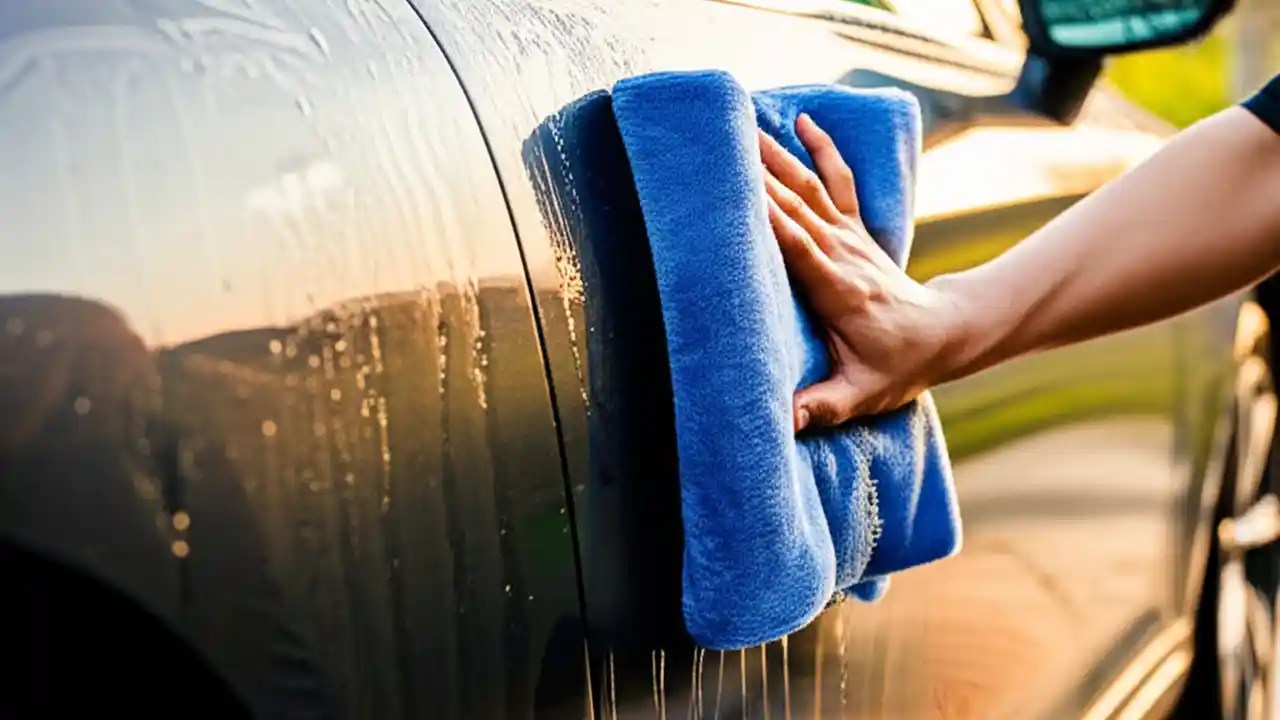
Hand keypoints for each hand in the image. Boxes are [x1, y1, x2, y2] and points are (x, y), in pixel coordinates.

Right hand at [760, 114, 964, 431]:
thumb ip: (823, 407)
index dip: (768, 218)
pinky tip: (802, 121)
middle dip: (758, 177)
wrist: (945, 335)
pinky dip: (821, 148)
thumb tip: (785, 423)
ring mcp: (850, 238)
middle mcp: (844, 255)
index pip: (798, 248)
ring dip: (777, 156)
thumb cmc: (898, 368)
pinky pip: (836, 181)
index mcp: (840, 291)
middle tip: (719, 147)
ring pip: (810, 187)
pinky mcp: (854, 231)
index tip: (735, 191)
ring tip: (742, 126)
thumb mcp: (862, 396)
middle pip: (796, 208)